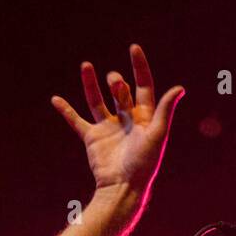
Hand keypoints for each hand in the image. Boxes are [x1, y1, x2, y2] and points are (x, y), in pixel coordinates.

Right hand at [50, 43, 183, 203]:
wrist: (123, 187)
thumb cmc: (144, 163)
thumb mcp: (157, 134)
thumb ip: (166, 110)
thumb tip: (180, 88)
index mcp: (145, 118)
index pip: (143, 86)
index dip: (139, 67)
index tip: (134, 48)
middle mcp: (126, 120)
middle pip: (120, 91)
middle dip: (117, 82)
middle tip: (116, 83)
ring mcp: (108, 128)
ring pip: (97, 100)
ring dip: (90, 83)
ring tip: (85, 65)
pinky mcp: (93, 138)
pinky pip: (77, 121)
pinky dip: (66, 111)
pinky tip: (56, 99)